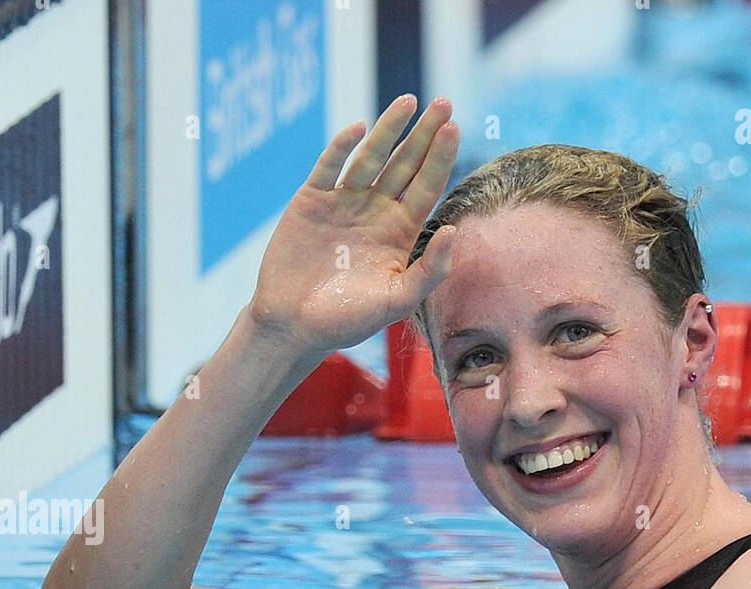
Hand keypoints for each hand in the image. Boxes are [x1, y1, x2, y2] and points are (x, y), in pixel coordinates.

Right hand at [247, 94, 459, 361]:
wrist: (294, 325)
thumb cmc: (347, 320)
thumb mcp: (396, 302)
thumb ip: (428, 271)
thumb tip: (453, 231)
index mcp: (399, 233)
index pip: (426, 187)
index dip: (441, 158)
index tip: (455, 129)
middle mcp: (375, 211)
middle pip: (405, 164)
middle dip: (424, 134)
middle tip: (445, 103)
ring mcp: (343, 202)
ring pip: (370, 157)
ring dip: (388, 129)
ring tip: (409, 101)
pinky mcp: (312, 200)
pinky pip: (329, 167)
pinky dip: (341, 147)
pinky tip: (359, 128)